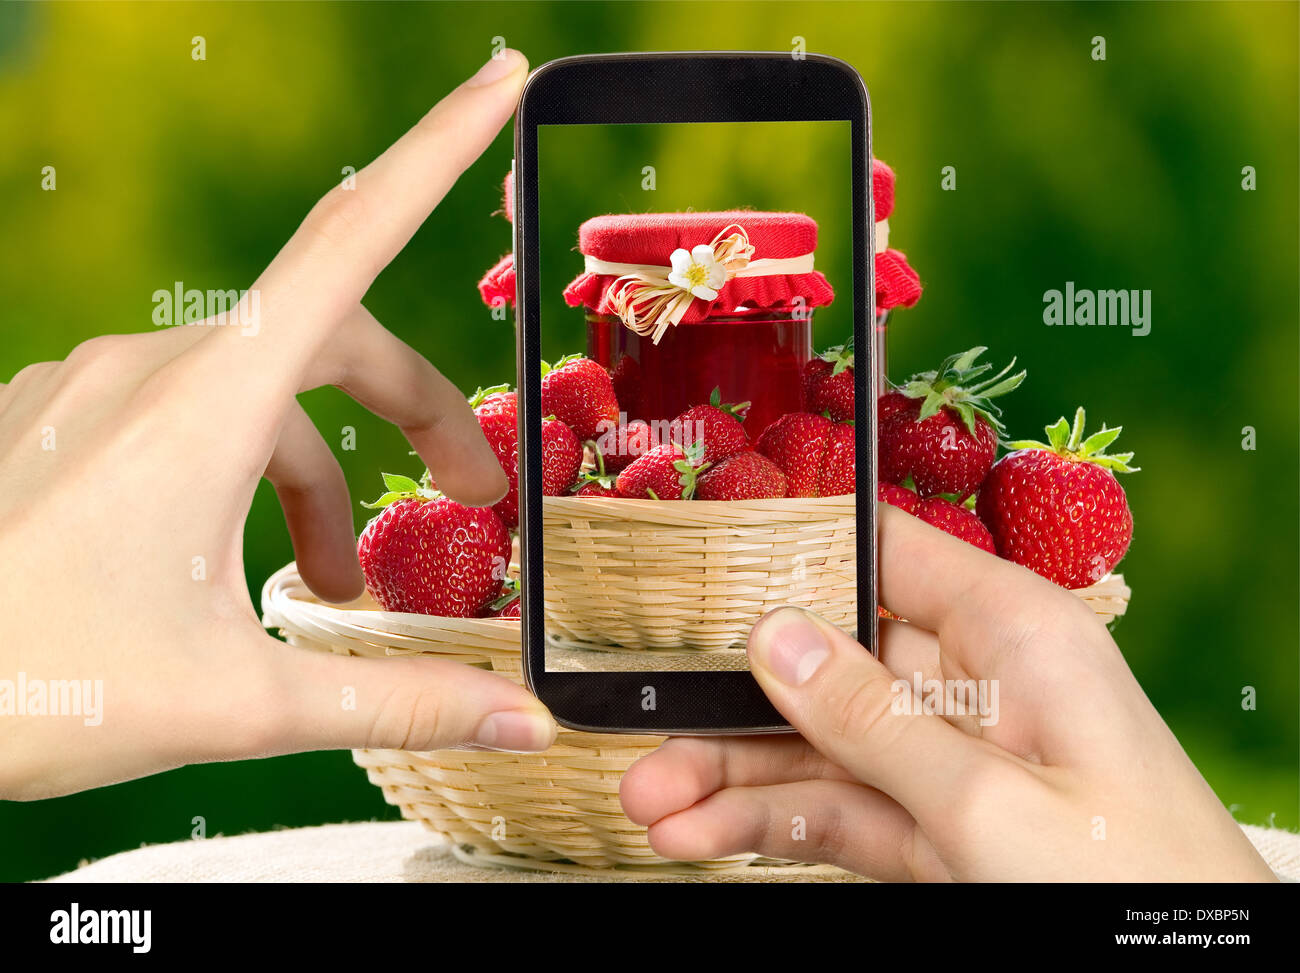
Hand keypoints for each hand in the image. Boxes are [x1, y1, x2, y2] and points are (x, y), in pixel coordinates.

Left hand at [0, 50, 556, 800]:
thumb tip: (523, 718)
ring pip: (252, 393)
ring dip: (314, 473)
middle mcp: (148, 369)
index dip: (438, 152)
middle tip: (471, 491)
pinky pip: (178, 413)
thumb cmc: (32, 685)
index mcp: (207, 404)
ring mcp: (89, 388)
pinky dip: (237, 471)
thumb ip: (397, 700)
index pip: (353, 238)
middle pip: (331, 336)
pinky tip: (221, 556)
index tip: (495, 83)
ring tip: (323, 582)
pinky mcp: (50, 418)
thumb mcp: (240, 702)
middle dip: (415, 409)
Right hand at [621, 505, 1274, 880]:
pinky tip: (704, 835)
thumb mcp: (992, 803)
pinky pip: (838, 809)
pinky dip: (771, 823)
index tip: (696, 562)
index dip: (791, 551)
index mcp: (1012, 632)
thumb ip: (874, 721)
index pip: (884, 554)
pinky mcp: (938, 827)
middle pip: (828, 666)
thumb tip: (775, 638)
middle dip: (732, 702)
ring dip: (733, 775)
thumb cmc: (1134, 884)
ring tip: (650, 806)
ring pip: (819, 746)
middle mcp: (975, 683)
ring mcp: (951, 760)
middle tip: (645, 726)